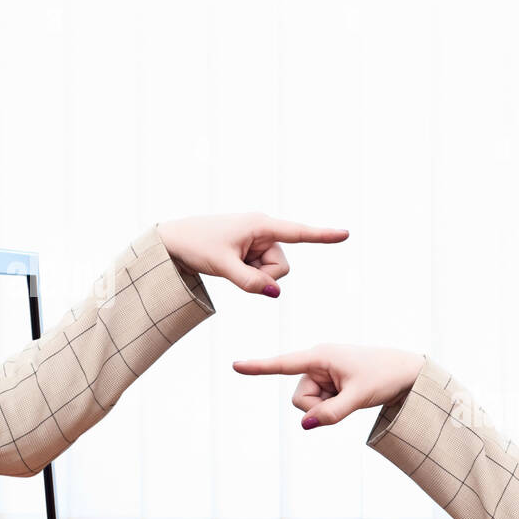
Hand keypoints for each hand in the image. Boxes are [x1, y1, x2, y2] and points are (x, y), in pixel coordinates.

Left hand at [155, 212, 348, 297]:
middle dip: (264, 275)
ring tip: (230, 264)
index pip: (298, 233)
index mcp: (260, 225)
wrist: (173, 241)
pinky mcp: (251, 247)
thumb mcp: (223, 266)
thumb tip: (276, 293)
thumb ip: (251, 282)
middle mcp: (263, 229)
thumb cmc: (196, 245)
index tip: (345, 234)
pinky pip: (262, 270)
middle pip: (282, 266)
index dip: (322, 235)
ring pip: (273, 271)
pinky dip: (249, 273)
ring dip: (254, 275)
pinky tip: (230, 264)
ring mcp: (258, 239)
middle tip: (235, 268)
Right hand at [232, 343, 425, 429]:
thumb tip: (306, 425)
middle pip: (299, 398)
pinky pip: (320, 402)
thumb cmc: (385, 377)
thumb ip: (331, 413)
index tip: (236, 366)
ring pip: (309, 404)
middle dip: (317, 407)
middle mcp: (318, 361)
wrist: (407, 372)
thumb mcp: (359, 398)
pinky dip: (332, 406)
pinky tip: (351, 396)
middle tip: (347, 399)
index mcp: (321, 356)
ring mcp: (324, 372)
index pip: (284, 364)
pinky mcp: (330, 381)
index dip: (259, 367)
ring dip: (327, 407)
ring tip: (352, 395)